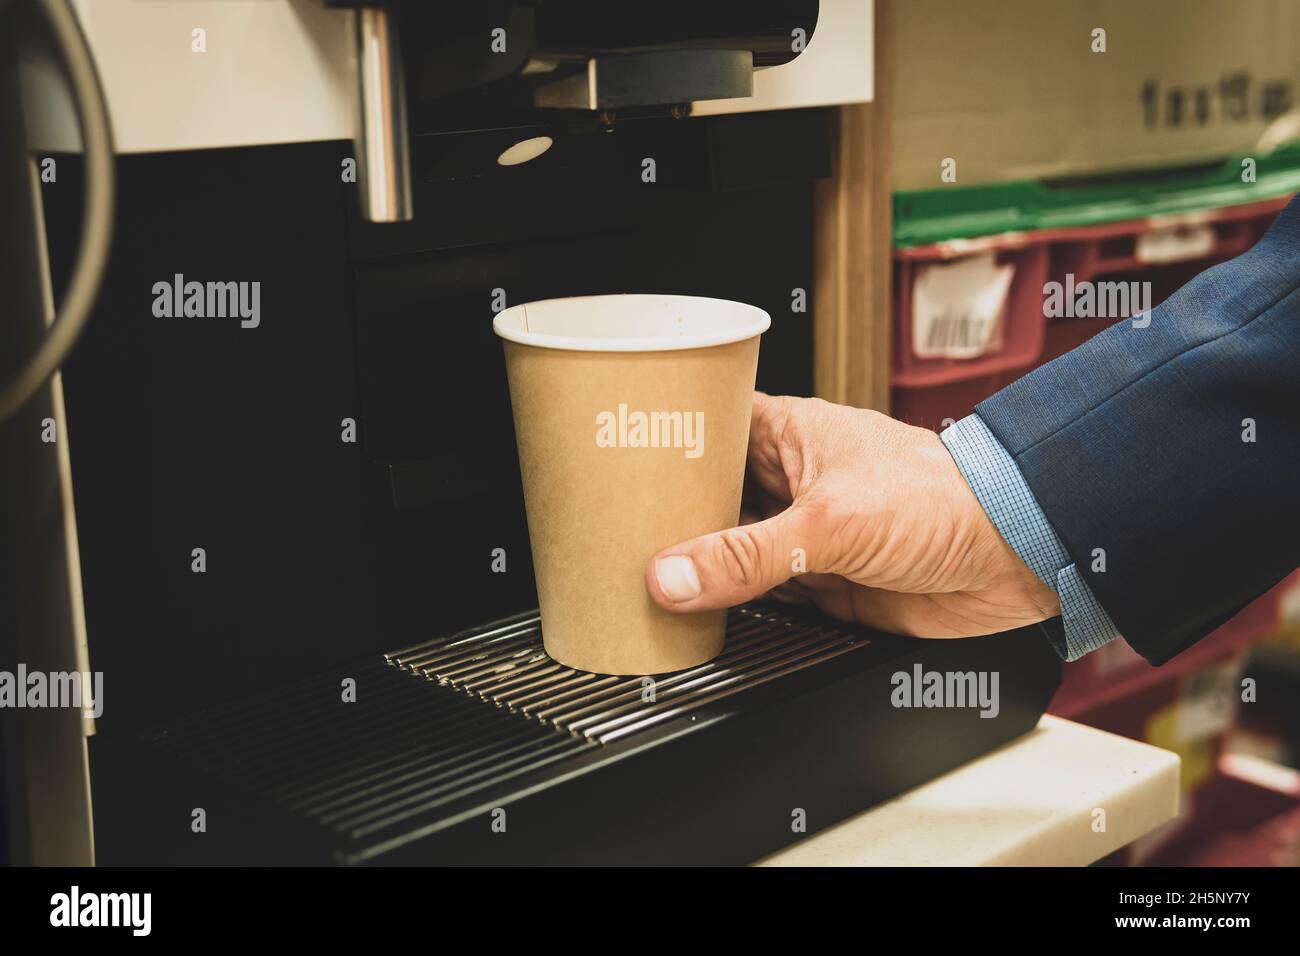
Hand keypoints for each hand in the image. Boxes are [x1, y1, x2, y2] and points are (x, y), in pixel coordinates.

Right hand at [644, 393, 1060, 636]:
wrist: (1014, 558)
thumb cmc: (943, 500)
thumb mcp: (829, 521)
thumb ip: (747, 555)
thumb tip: (673, 575)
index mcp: (790, 433)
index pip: (708, 426)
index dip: (663, 441)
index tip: (613, 460)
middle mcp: (793, 479)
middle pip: (712, 494)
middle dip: (671, 514)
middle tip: (614, 531)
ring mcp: (806, 533)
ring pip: (733, 547)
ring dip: (700, 564)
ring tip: (639, 573)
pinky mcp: (824, 582)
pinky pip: (761, 593)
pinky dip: (732, 604)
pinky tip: (698, 610)